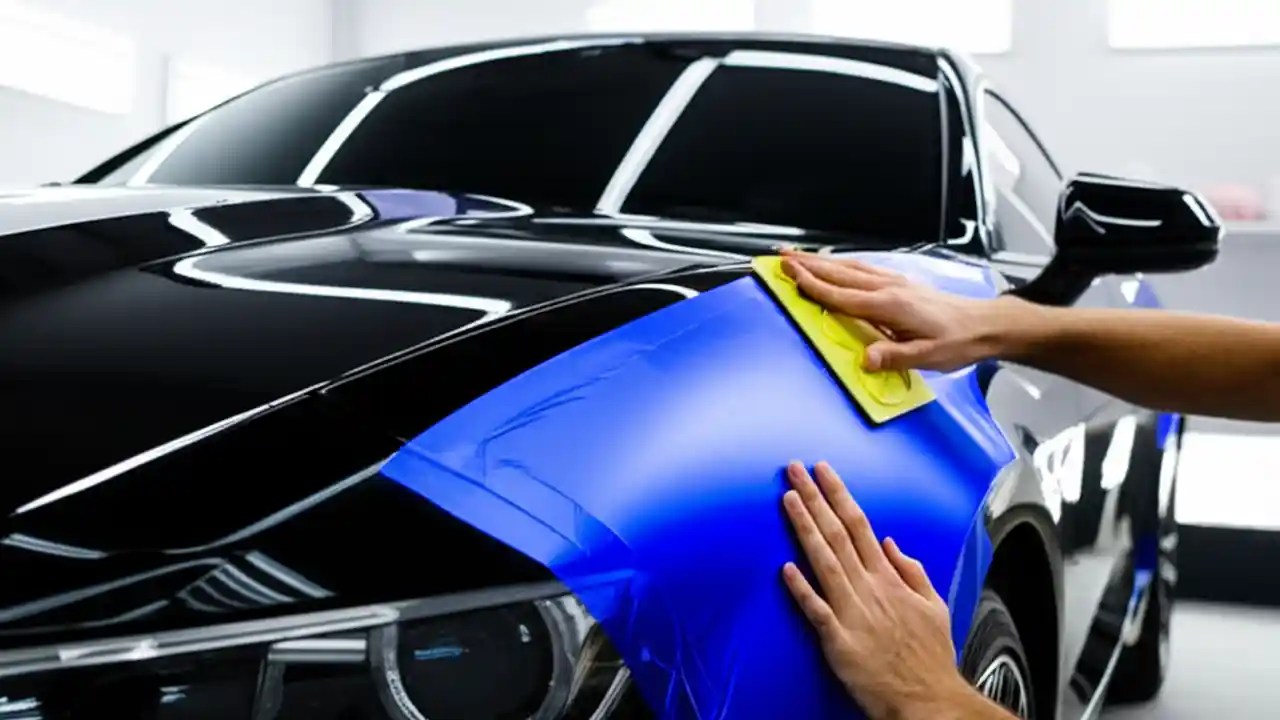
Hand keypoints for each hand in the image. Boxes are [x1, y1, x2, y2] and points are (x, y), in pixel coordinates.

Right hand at [780, 250, 1039, 371]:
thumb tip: (866, 359)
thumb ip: (895, 357)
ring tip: (797, 256)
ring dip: (821, 261)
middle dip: (808, 264)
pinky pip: (862, 269)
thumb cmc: (957, 342)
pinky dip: (841, 265)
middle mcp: (889, 288)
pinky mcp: (899, 283)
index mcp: (891, 306)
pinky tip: (834, 265)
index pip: (842, 296)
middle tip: (780, 256)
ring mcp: (894, 282)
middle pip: (840, 274)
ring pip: (849, 268)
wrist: (984, 325)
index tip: (789, 273)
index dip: (813, 285)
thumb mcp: (929, 357)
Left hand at [780, 461, 997, 719]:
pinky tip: (784, 567)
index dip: (838, 495)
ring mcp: (853, 612)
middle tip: (794, 469)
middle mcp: (869, 588)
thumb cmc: (928, 657)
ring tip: (788, 498)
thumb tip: (891, 543)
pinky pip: (817, 610)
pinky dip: (802, 589)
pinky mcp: (839, 640)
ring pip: (824, 560)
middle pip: (837, 533)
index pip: (859, 525)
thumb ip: (912, 571)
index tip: (822, 471)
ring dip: (805, 527)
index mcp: (889, 578)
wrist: (927, 699)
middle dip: (815, 498)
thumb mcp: (934, 606)